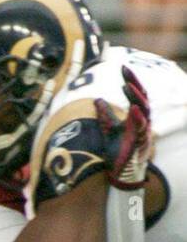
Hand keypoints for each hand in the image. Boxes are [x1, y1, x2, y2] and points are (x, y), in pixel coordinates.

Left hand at [95, 66, 152, 190]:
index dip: (130, 81)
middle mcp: (142, 121)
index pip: (136, 94)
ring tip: (127, 85)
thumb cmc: (119, 151)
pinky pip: (142, 128)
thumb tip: (97, 100)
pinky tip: (133, 109)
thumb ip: (105, 116)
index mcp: (136, 116)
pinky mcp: (140, 143)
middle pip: (142, 97)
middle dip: (134, 83)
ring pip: (144, 110)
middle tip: (125, 70)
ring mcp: (143, 131)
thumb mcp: (109, 130)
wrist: (120, 173)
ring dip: (136, 97)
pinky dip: (138, 118)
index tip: (122, 68)